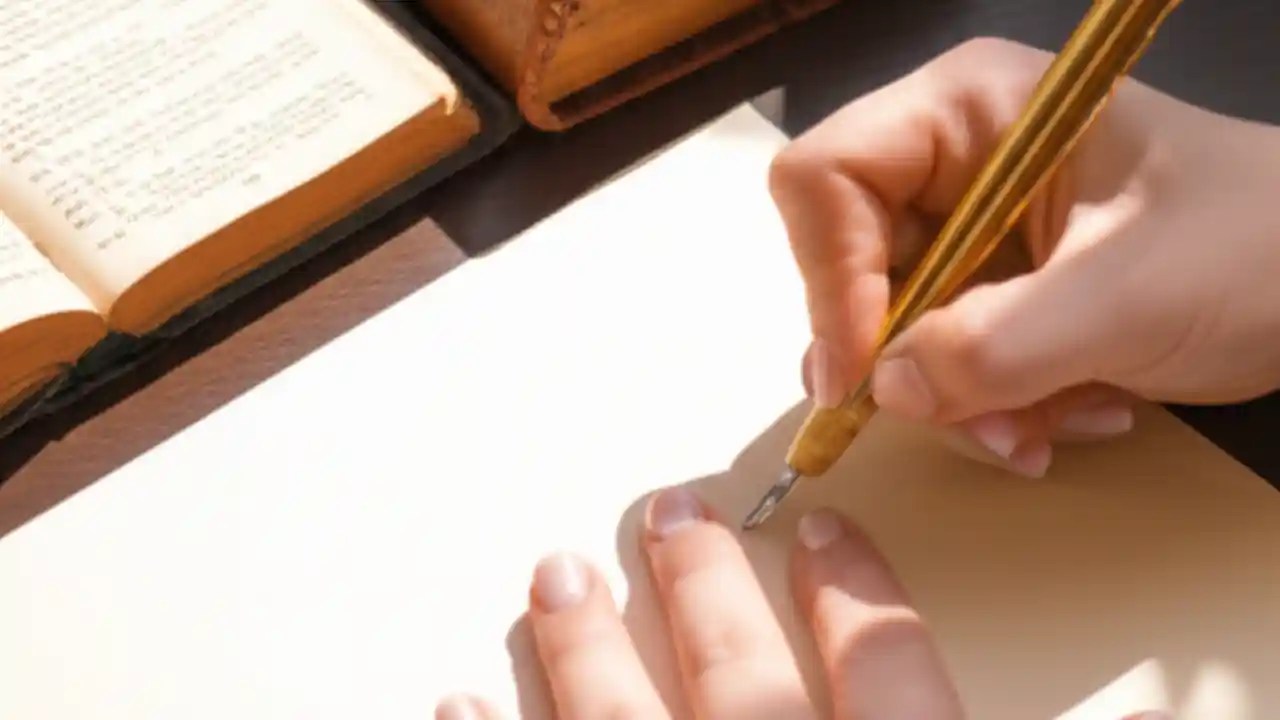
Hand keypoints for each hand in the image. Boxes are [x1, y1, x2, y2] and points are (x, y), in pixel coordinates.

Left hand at [434, 486, 1166, 718]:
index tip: (831, 528)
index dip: (861, 587)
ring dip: (582, 646)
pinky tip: (460, 695)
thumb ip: (961, 713)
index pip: (890, 676)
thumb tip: (1093, 700)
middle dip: (703, 586)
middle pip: (742, 682)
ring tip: (556, 572)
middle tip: (671, 512)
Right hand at [769, 38, 1279, 477]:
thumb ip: (992, 347)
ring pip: (891, 325)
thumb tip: (882, 392)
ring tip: (1040, 430)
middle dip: (906, 358)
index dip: (829, 275)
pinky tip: (1065, 413)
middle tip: (971, 419)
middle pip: (847, 261)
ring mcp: (970, 223)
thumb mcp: (1124, 298)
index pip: (826, 176)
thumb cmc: (1253, 250)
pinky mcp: (993, 281)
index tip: (865, 374)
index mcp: (969, 110)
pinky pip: (941, 353)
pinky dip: (990, 402)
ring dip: (957, 397)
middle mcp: (952, 158)